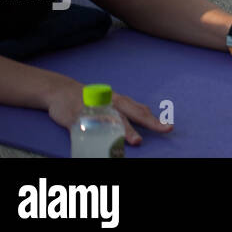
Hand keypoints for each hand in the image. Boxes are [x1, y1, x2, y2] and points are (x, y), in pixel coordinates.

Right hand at [46, 78, 170, 145]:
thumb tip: (148, 113)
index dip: (154, 120)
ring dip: (124, 130)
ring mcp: (95, 109)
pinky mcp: (78, 115)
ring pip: (112, 120)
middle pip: (131, 114)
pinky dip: (96, 132)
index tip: (168, 127)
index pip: (140, 111)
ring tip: (135, 140)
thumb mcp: (113, 100)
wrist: (62, 90)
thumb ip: (128, 109)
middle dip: (145, 123)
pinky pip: (88, 125)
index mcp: (120, 101)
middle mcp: (110, 103)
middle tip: (160, 132)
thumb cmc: (93, 98)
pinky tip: (102, 140)